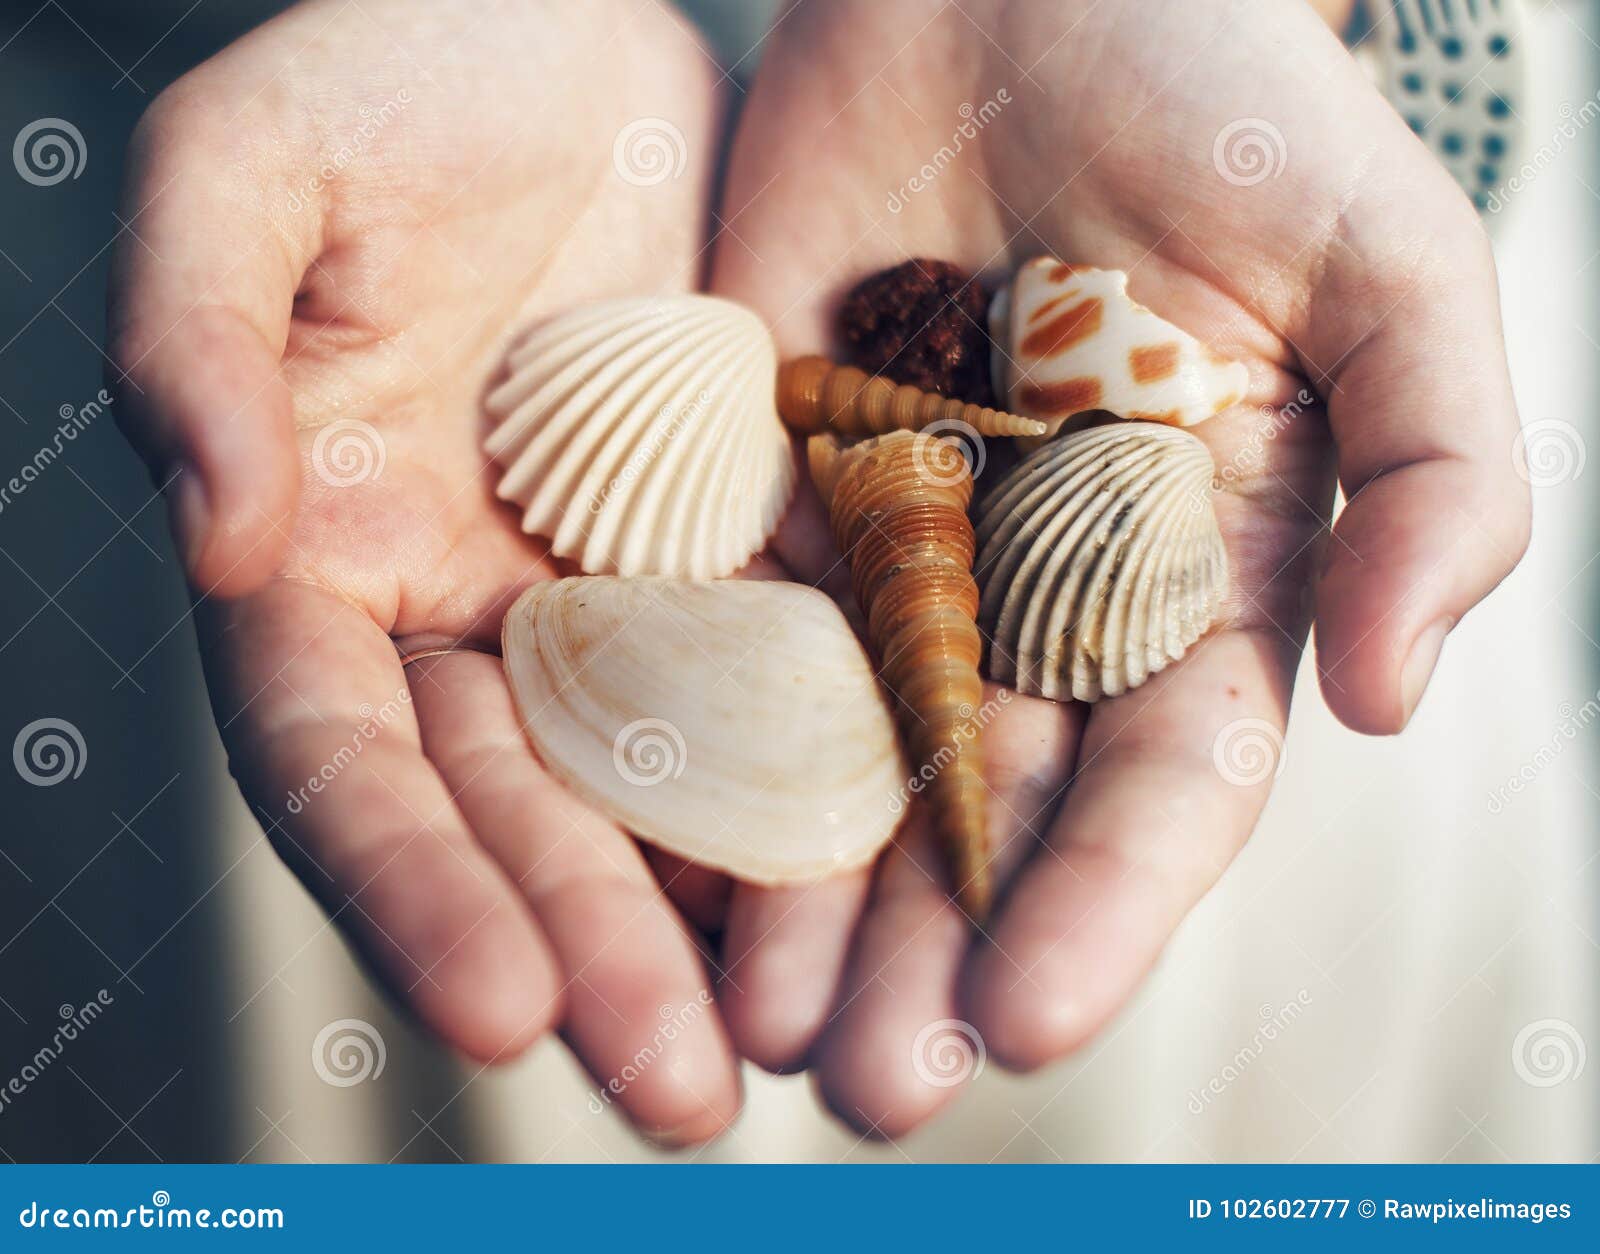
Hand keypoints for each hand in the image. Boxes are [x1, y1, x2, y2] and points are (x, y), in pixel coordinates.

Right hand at [108, 0, 744, 1142]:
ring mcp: (604, 586)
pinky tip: (873, 889)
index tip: (497, 1010)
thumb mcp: (254, 167)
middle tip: (677, 1094)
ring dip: (712, 920)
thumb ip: (194, 342)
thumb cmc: (398, 66)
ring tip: (789, 1049)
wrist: (576, 24)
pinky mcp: (731, 545)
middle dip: (587, 953)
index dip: (412, 886)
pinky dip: (814, 788)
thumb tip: (212, 534)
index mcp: (326, 552)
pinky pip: (776, 682)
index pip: (347, 761)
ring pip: (656, 780)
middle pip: (517, 811)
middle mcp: (465, 606)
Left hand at [706, 0, 1528, 1135]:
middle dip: (940, 953)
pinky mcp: (765, 489)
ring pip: (850, 759)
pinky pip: (726, 635)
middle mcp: (1041, 592)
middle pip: (993, 810)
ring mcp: (897, 549)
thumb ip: (1436, 471)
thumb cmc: (1221, 96)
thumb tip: (1396, 695)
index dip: (1107, 905)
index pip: (1162, 783)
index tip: (1036, 1019)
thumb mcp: (1386, 264)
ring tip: (759, 1030)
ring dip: (809, 903)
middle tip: (874, 1087)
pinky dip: (696, 748)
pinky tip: (656, 859)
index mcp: (1194, 572)